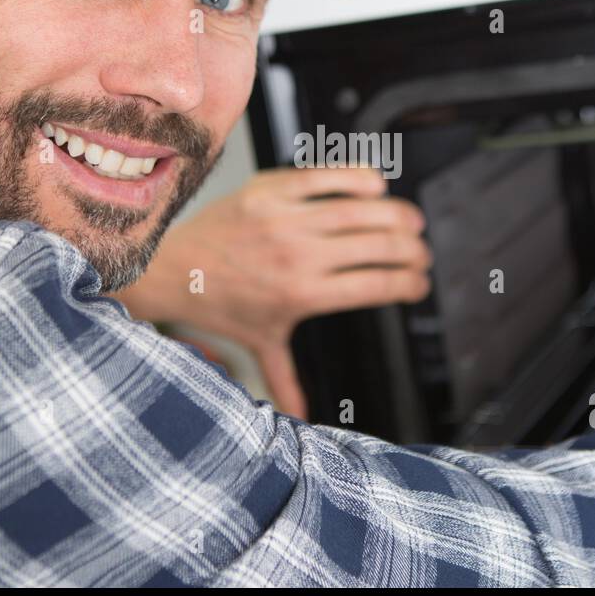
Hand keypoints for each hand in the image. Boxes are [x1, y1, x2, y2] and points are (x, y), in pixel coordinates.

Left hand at [116, 166, 431, 417]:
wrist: (173, 270)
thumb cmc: (220, 304)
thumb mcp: (262, 343)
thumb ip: (288, 381)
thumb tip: (302, 420)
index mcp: (303, 295)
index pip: (378, 285)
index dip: (412, 283)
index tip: (420, 282)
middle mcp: (297, 256)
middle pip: (380, 245)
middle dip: (413, 250)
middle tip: (421, 252)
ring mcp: (284, 219)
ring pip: (362, 208)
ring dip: (397, 214)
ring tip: (411, 221)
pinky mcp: (270, 189)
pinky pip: (326, 176)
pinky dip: (358, 178)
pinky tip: (376, 185)